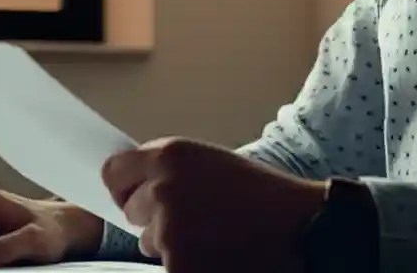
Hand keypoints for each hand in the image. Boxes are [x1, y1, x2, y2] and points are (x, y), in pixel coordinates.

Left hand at [102, 138, 325, 272]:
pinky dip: (187, 266)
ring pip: (148, 242)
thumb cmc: (263, 197)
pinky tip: (217, 256)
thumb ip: (169, 169)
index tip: (137, 196)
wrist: (303, 229)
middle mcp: (164, 187)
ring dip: (172, 244)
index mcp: (171, 154)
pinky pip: (167, 267)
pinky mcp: (178, 266)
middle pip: (130, 210)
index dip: (126, 187)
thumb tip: (131, 183)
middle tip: (198, 219)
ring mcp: (169, 230)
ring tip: (214, 237)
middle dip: (154, 217)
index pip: (113, 173)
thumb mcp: (212, 163)